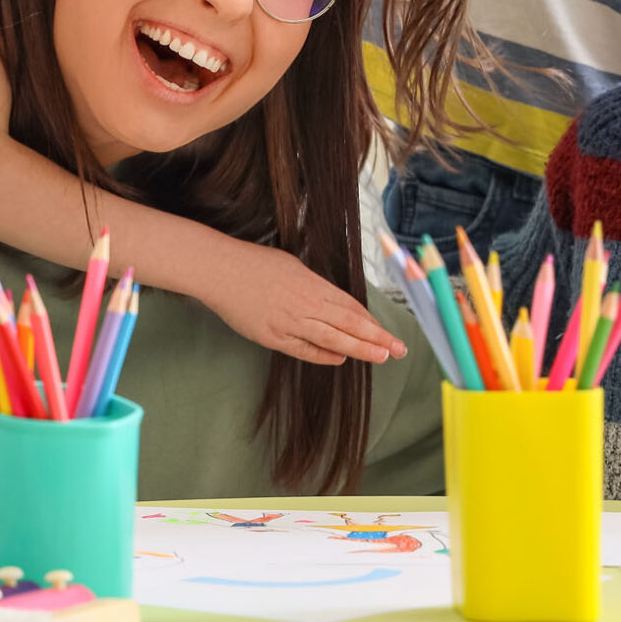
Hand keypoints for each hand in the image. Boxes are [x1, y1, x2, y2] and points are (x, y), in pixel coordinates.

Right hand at [200, 237, 407, 365]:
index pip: (351, 307)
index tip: (388, 332)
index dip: (372, 321)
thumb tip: (331, 301)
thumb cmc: (255, 262)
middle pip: (349, 324)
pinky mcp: (272, 336)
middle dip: (377, 338)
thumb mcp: (293, 265)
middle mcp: (306, 304)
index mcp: (313, 284)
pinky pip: (303, 349)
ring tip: (380, 357)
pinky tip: (340, 359)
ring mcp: (289, 322)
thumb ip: (314, 285)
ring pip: (332, 339)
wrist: (220, 269)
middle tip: (399, 349)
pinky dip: (323, 355)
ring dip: (359, 349)